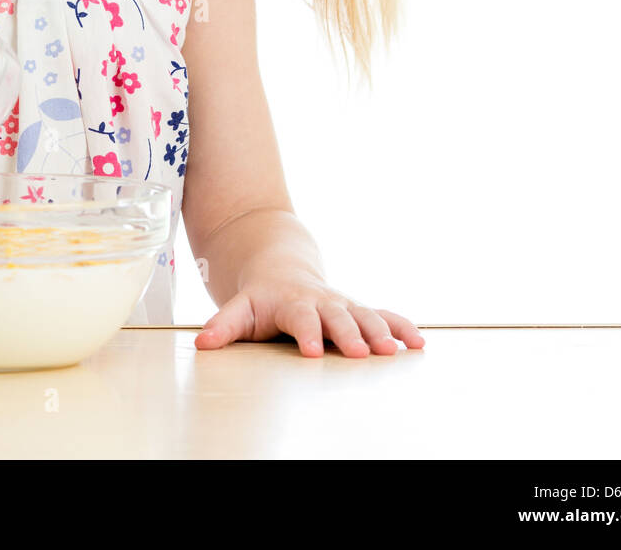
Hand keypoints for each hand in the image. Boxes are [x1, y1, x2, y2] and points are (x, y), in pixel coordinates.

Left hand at [194, 268, 424, 356]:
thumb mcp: (239, 308)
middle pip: (338, 316)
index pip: (299, 318)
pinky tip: (418, 343)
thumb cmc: (260, 297)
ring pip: (365, 315)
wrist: (281, 266)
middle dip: (350, 333)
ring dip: (381, 332)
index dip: (307, 333)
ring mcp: (342, 304)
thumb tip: (202, 343)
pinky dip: (401, 326)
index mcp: (292, 302)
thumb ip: (224, 326)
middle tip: (361, 353)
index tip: (313, 352)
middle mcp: (322, 302)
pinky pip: (383, 315)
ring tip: (396, 351)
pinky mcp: (357, 309)